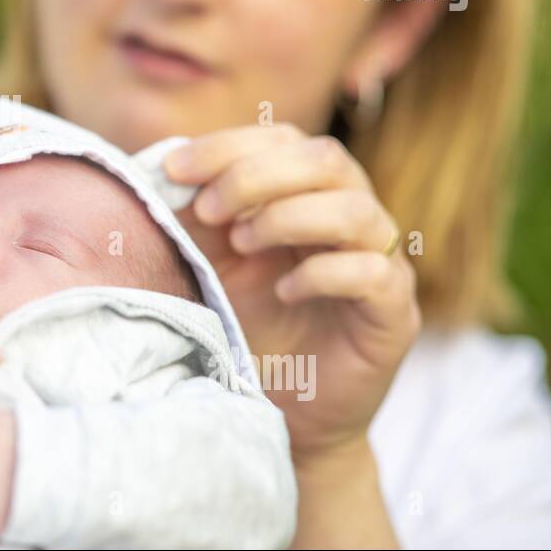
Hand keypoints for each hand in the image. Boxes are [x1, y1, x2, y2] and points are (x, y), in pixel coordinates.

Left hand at [165, 124, 420, 458]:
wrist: (282, 410)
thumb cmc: (246, 325)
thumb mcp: (210, 262)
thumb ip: (195, 214)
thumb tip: (155, 167)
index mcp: (309, 193)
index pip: (283, 139)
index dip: (228, 145)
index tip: (174, 169)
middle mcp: (353, 216)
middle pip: (326, 159)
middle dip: (257, 175)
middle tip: (208, 210)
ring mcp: (381, 262)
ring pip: (357, 210)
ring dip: (289, 218)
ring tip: (243, 245)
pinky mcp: (395, 313)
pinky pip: (374, 272)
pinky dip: (323, 273)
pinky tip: (284, 292)